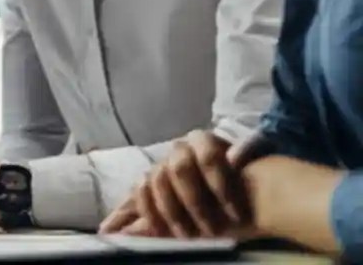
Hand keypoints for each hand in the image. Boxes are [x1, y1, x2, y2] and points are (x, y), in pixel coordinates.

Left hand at [99, 130, 248, 237]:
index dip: (120, 214)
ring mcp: (185, 149)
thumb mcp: (188, 228)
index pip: (135, 195)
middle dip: (171, 213)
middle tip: (189, 236)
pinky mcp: (207, 140)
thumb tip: (113, 234)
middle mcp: (167, 164)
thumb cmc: (228, 217)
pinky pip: (205, 158)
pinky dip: (219, 186)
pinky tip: (231, 209)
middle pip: (152, 181)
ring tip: (213, 226)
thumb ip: (152, 227)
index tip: (106, 233)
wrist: (269, 204)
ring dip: (196, 203)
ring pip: (175, 168)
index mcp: (160, 185)